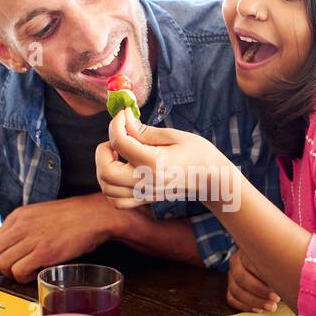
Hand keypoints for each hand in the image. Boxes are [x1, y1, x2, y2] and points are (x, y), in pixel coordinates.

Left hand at [0, 193, 117, 280]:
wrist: (94, 216)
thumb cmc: (71, 218)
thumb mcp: (39, 216)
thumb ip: (23, 229)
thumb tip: (11, 247)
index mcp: (17, 217)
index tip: (4, 263)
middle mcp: (20, 226)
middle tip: (13, 271)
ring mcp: (31, 238)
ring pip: (1, 264)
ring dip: (11, 274)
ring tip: (26, 272)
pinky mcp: (43, 252)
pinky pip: (19, 271)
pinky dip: (23, 277)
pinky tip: (34, 273)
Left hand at [96, 108, 227, 208]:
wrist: (212, 180)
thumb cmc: (197, 153)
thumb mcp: (174, 135)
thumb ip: (144, 131)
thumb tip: (124, 120)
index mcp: (154, 162)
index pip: (120, 142)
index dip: (116, 123)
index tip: (124, 114)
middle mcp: (146, 181)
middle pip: (105, 171)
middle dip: (103, 150)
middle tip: (117, 139)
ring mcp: (144, 194)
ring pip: (107, 188)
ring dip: (104, 168)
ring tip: (118, 155)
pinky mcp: (144, 200)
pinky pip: (116, 201)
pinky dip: (111, 187)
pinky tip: (120, 172)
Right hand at [227, 247, 278, 311]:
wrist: (276, 266)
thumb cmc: (280, 263)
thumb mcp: (281, 260)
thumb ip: (281, 265)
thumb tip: (287, 275)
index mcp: (248, 251)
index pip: (249, 261)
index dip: (263, 275)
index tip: (279, 285)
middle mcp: (237, 262)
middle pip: (241, 277)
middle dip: (259, 290)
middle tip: (276, 299)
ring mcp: (232, 276)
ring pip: (236, 290)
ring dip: (254, 301)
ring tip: (271, 306)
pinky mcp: (231, 289)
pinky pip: (232, 299)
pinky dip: (245, 306)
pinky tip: (259, 309)